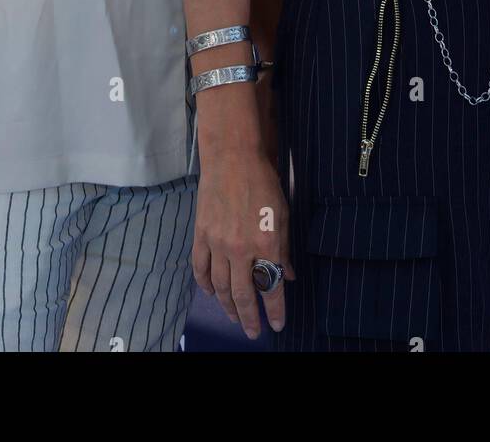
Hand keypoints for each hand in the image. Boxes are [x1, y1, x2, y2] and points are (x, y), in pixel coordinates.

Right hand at [191, 146, 293, 339]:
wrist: (233, 158)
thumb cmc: (264, 183)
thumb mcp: (283, 215)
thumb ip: (284, 249)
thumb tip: (289, 275)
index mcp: (266, 244)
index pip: (271, 288)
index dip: (274, 311)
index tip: (277, 325)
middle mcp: (240, 249)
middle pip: (242, 295)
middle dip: (249, 318)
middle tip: (253, 332)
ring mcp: (217, 243)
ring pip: (220, 287)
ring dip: (227, 306)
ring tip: (234, 317)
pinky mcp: (201, 235)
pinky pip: (200, 268)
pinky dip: (205, 284)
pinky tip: (211, 293)